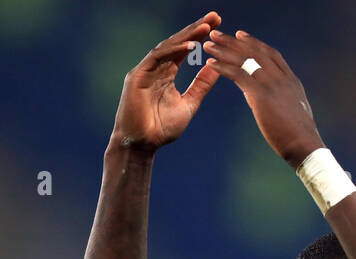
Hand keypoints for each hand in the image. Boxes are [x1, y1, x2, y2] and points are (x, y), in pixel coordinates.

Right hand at [110, 12, 222, 151]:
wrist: (141, 145)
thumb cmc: (161, 129)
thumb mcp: (189, 104)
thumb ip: (201, 86)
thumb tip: (216, 68)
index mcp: (167, 73)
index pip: (185, 50)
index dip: (199, 36)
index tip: (218, 26)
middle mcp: (156, 68)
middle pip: (178, 43)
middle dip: (196, 29)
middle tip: (214, 17)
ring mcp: (145, 70)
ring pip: (168, 47)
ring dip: (186, 36)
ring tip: (205, 28)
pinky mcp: (137, 76)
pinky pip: (156, 58)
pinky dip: (173, 51)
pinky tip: (189, 46)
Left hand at [203, 29, 324, 165]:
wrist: (305, 146)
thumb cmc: (301, 138)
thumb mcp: (296, 113)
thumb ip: (286, 102)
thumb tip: (279, 104)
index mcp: (291, 81)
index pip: (271, 55)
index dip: (255, 44)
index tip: (240, 36)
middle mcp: (282, 78)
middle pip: (256, 52)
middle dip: (235, 41)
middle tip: (217, 34)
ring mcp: (272, 84)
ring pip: (245, 60)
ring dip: (224, 50)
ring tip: (208, 45)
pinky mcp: (261, 95)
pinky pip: (238, 74)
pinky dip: (222, 67)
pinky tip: (210, 64)